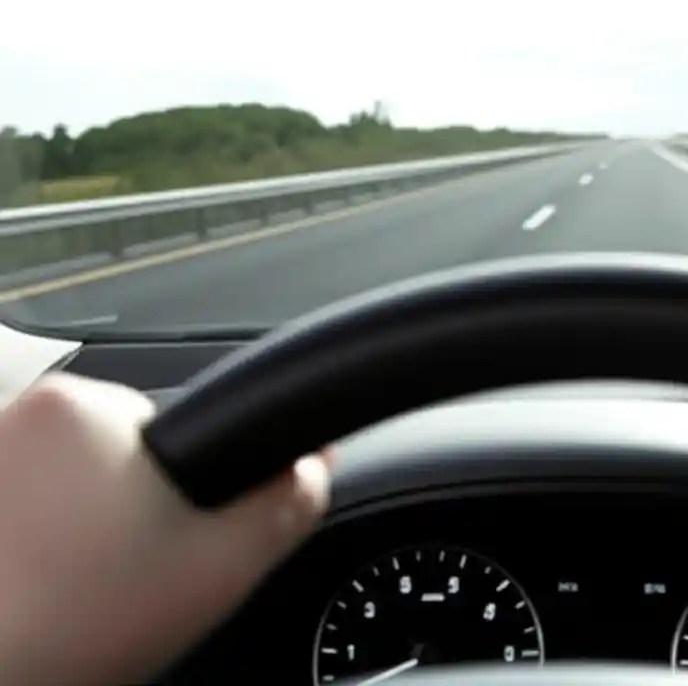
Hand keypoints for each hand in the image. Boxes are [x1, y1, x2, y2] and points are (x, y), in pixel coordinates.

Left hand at [0, 374, 330, 683]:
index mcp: (78, 406)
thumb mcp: (222, 565)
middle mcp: (16, 413)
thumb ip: (288, 499)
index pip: (166, 428)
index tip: (163, 544)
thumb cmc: (84, 624)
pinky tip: (38, 585)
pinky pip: (21, 501)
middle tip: (122, 572)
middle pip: (109, 453)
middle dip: (125, 505)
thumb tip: (316, 463)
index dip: (180, 490)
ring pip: (63, 480)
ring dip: (76, 521)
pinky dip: (31, 536)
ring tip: (75, 584)